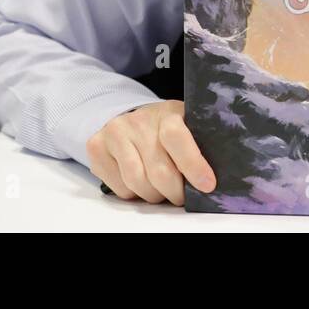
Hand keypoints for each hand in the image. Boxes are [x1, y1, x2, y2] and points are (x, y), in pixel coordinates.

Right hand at [86, 99, 215, 204]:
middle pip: (158, 170)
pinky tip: (141, 182)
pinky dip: (134, 194)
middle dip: (174, 191)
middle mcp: (138, 120)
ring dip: (153, 195)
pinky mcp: (96, 146)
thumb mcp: (189, 127)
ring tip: (162, 191)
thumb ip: (201, 145)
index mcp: (168, 112)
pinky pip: (119, 187)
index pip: (176, 137)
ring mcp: (115, 132)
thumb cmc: (168, 129)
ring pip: (137, 182)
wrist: (134, 118)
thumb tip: (213, 178)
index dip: (193, 165)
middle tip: (181, 195)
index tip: (207, 185)